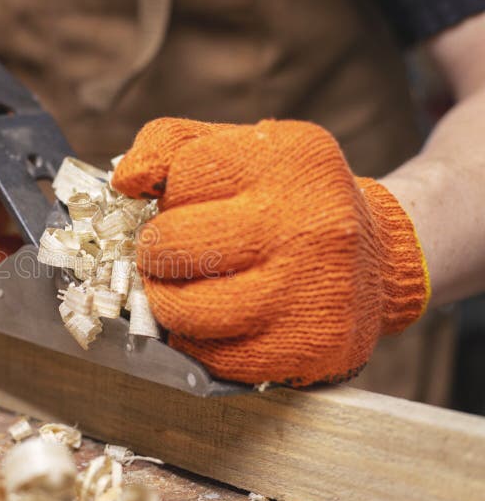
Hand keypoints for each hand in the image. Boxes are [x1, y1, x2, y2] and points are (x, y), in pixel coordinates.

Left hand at [112, 118, 429, 385]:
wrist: (376, 257)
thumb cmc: (290, 199)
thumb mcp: (242, 147)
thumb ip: (170, 144)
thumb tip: (123, 180)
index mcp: (293, 160)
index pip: (180, 176)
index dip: (169, 196)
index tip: (185, 204)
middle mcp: (309, 225)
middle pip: (172, 244)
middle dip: (155, 250)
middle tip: (168, 253)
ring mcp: (309, 292)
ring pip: (181, 308)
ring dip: (165, 299)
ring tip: (183, 287)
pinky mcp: (304, 347)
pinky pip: (208, 356)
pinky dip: (194, 340)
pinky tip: (214, 320)